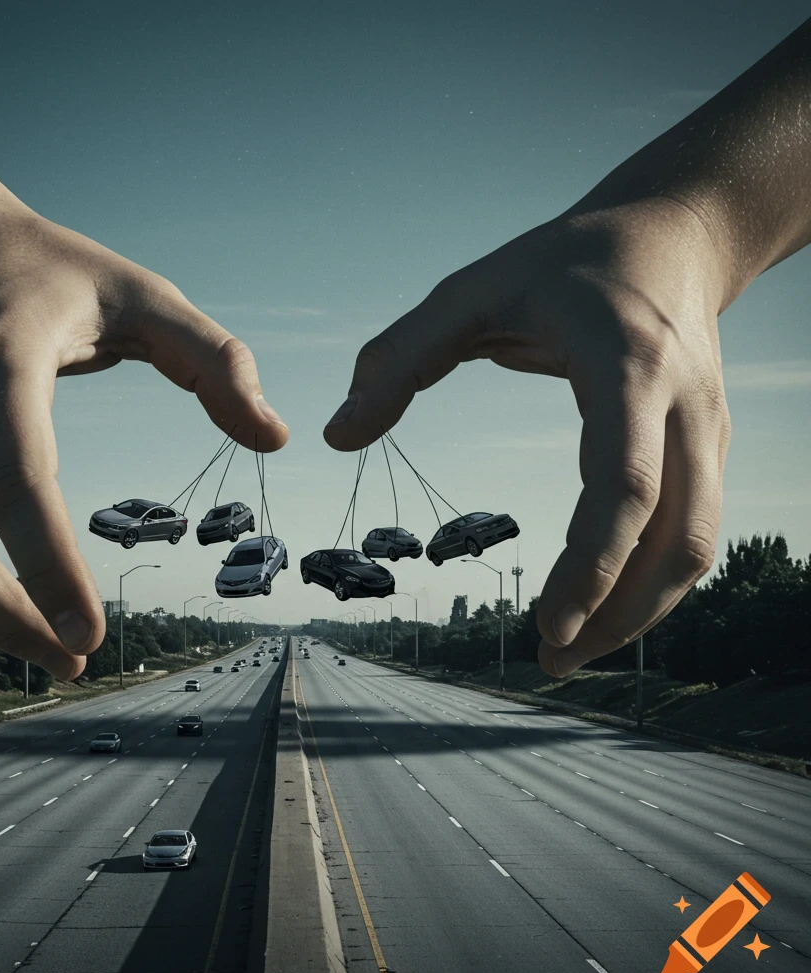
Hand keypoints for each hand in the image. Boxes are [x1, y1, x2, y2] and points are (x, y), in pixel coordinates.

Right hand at [0, 198, 287, 679]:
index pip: (17, 482)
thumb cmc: (53, 268)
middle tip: (76, 663)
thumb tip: (276, 438)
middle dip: (4, 620)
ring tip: (48, 654)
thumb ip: (216, 360)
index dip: (50, 568)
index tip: (92, 637)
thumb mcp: (146, 293)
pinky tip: (7, 611)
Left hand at [323, 199, 729, 675]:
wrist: (673, 235)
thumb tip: (337, 436)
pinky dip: (650, 579)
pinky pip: (693, 530)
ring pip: (696, 548)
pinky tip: (602, 603)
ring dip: (640, 611)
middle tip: (549, 661)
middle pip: (676, 538)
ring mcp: (710, 429)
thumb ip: (399, 359)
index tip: (547, 626)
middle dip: (618, 614)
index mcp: (626, 366)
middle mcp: (685, 406)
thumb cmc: (564, 262)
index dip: (592, 565)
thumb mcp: (471, 290)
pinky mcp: (711, 444)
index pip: (625, 485)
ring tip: (571, 649)